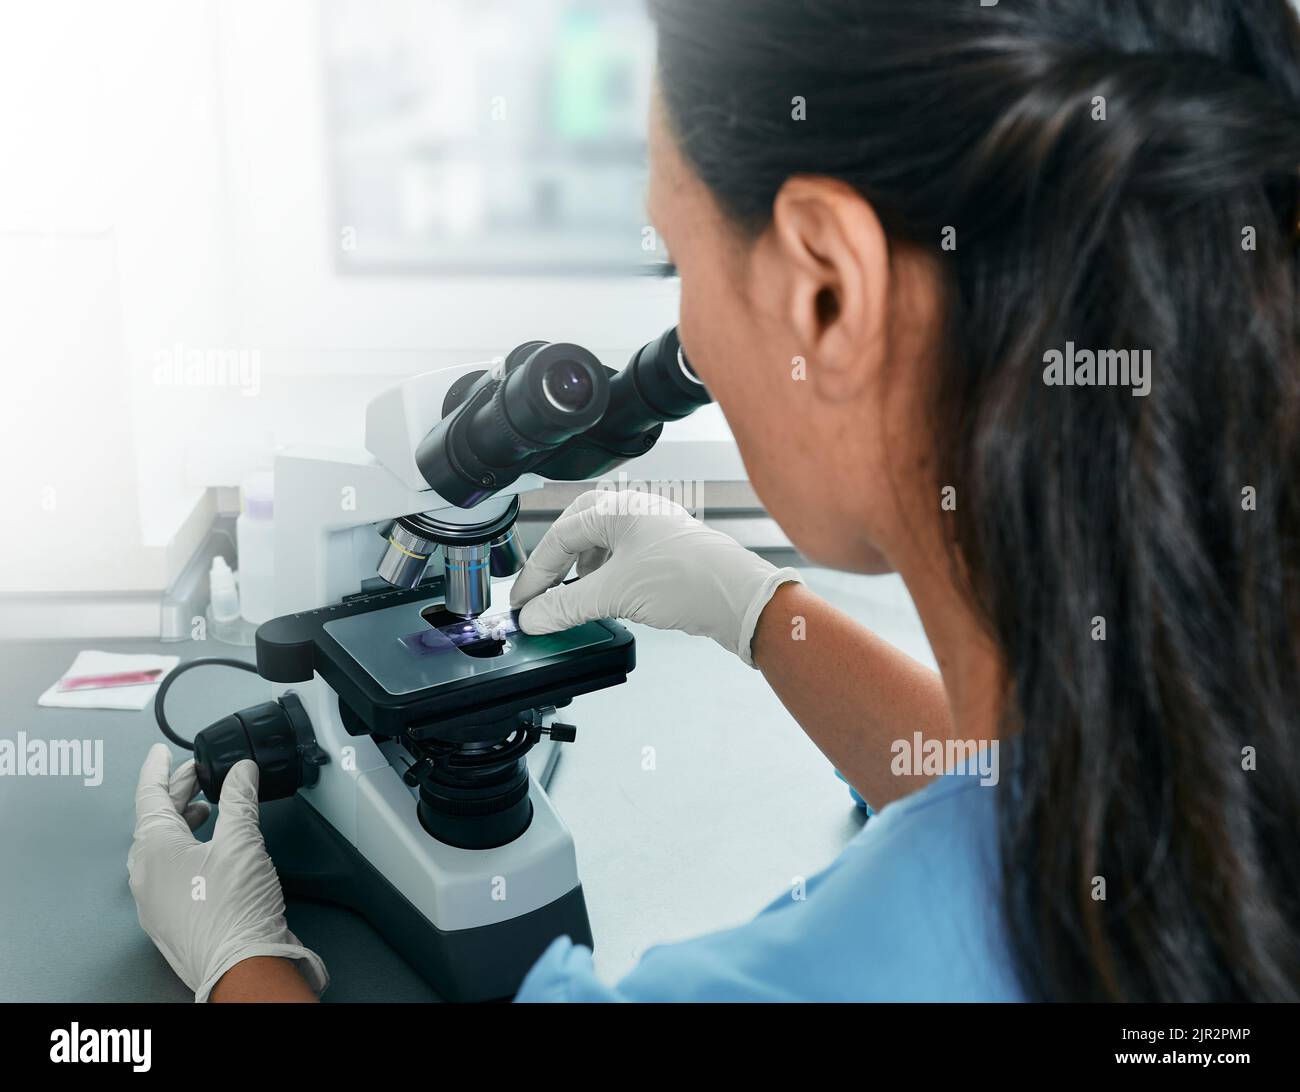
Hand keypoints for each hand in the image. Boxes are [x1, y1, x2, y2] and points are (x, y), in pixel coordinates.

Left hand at [127, 744, 327, 1001]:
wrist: (243, 966)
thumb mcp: (242, 841)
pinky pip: (170, 873)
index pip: (149, 796)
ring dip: (185, 822)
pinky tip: (212, 850)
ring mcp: (155, 901)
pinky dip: (187, 850)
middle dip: (178, 793)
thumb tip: (241, 772)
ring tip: (209, 810)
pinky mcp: (172, 918)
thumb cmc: (234, 911)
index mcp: (153, 851)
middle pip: (156, 821)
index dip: (157, 770)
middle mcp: (146, 876)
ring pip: (162, 848)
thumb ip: (240, 799)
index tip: (159, 754)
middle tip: (198, 775)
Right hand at [509, 489, 801, 666]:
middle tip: (540, 594)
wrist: (741, 599)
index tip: (522, 602)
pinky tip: (603, 599)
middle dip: (556, 564)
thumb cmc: (690, 579)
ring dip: (580, 573)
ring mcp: (653, 532)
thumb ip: (566, 605)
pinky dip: (604, 579)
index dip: (536, 572)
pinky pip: (622, 561)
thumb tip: (534, 616)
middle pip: (578, 532)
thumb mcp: (614, 594)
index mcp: (618, 508)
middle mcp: (635, 513)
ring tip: (569, 600)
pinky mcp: (666, 555)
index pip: (560, 536)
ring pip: (601, 546)